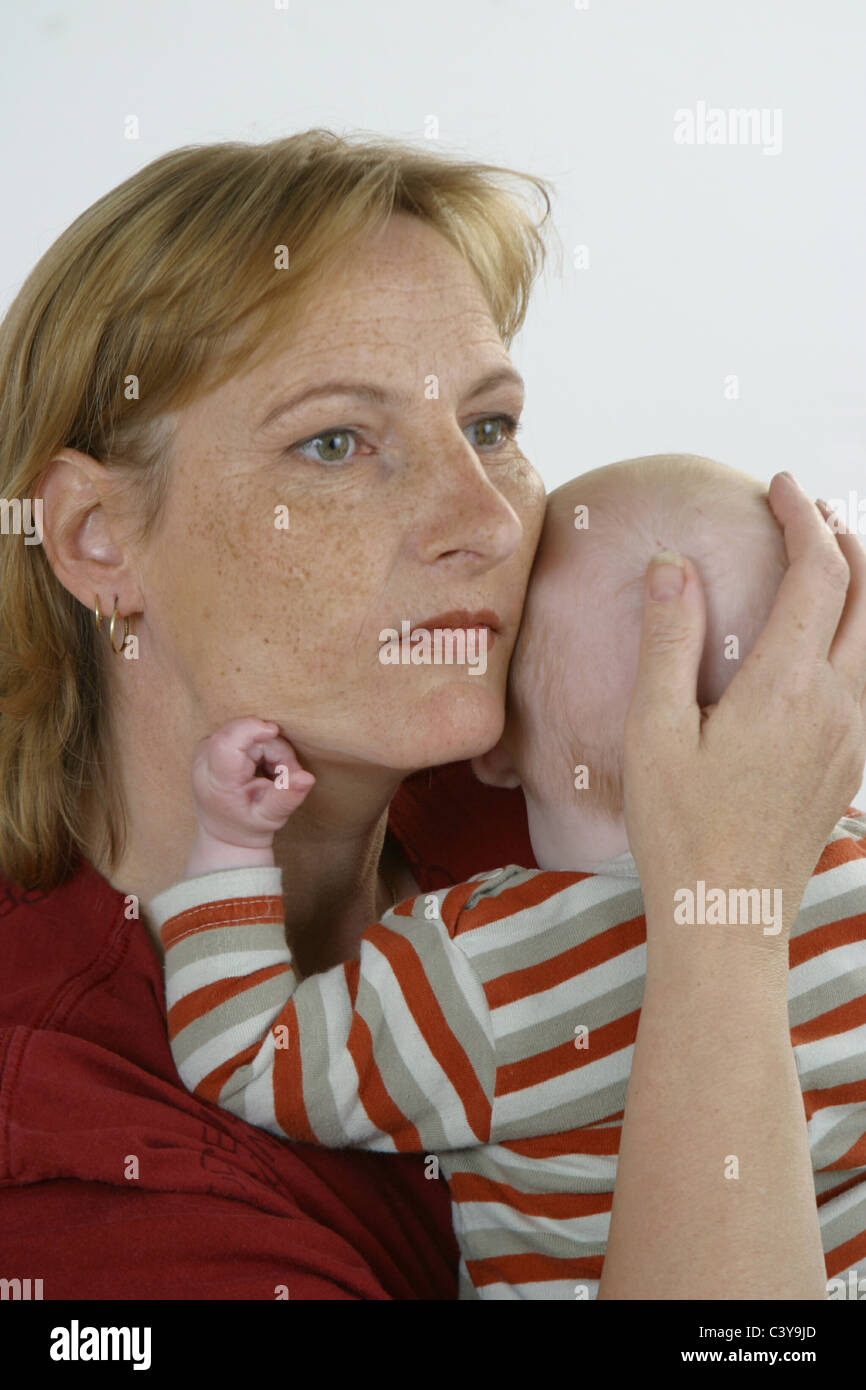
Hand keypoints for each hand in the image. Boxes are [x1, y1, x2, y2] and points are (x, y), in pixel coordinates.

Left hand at [189, 717, 314, 850]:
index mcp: (217, 781)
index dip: (250, 729)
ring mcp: (205, 749)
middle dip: (275, 750)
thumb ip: (288, 797)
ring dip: (270, 749)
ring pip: (249, 731)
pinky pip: (243, 732)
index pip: (226, 742)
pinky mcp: (211, 743)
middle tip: (283, 778)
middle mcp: (204, 760)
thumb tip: (307, 778)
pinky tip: (260, 766)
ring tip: (272, 776)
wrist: (224, 831)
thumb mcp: (271, 817)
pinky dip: (259, 746)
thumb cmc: (248, 825)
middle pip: (247, 736)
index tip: (273, 731)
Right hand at [623, 473, 865, 949]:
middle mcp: (837, 703)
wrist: (726, 914)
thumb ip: (668, 641)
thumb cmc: (680, 828)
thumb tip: (675, 565)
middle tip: (807, 511)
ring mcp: (854, 736)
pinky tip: (835, 642)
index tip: (778, 486)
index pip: (819, 572)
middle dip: (846, 538)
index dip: (803, 517)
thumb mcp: (654, 731)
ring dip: (865, 586)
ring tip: (834, 561)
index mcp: (787, 686)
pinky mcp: (853, 765)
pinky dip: (865, 636)